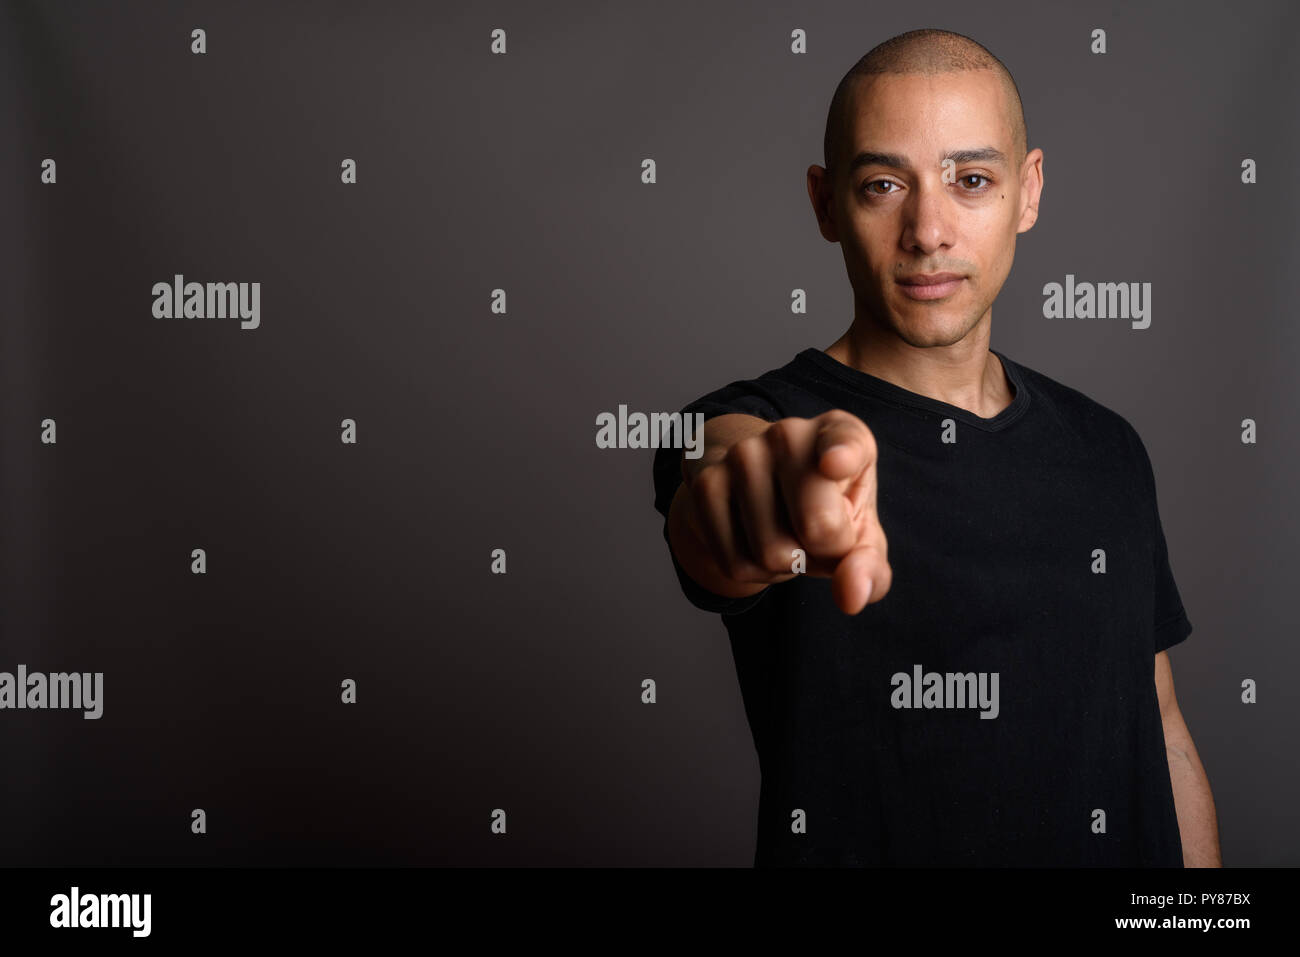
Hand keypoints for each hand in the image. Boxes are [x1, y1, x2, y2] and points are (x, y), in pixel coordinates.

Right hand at [682, 409, 890, 613]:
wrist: (759, 488)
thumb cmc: (823, 510)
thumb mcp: (858, 534)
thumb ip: (868, 567)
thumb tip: (852, 597)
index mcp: (841, 433)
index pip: (844, 441)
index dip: (842, 454)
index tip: (836, 464)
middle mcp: (790, 434)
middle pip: (816, 528)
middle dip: (824, 555)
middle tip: (817, 537)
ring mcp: (742, 455)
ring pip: (771, 554)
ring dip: (786, 566)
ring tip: (786, 536)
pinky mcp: (706, 483)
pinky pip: (734, 563)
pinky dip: (754, 573)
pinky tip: (756, 542)